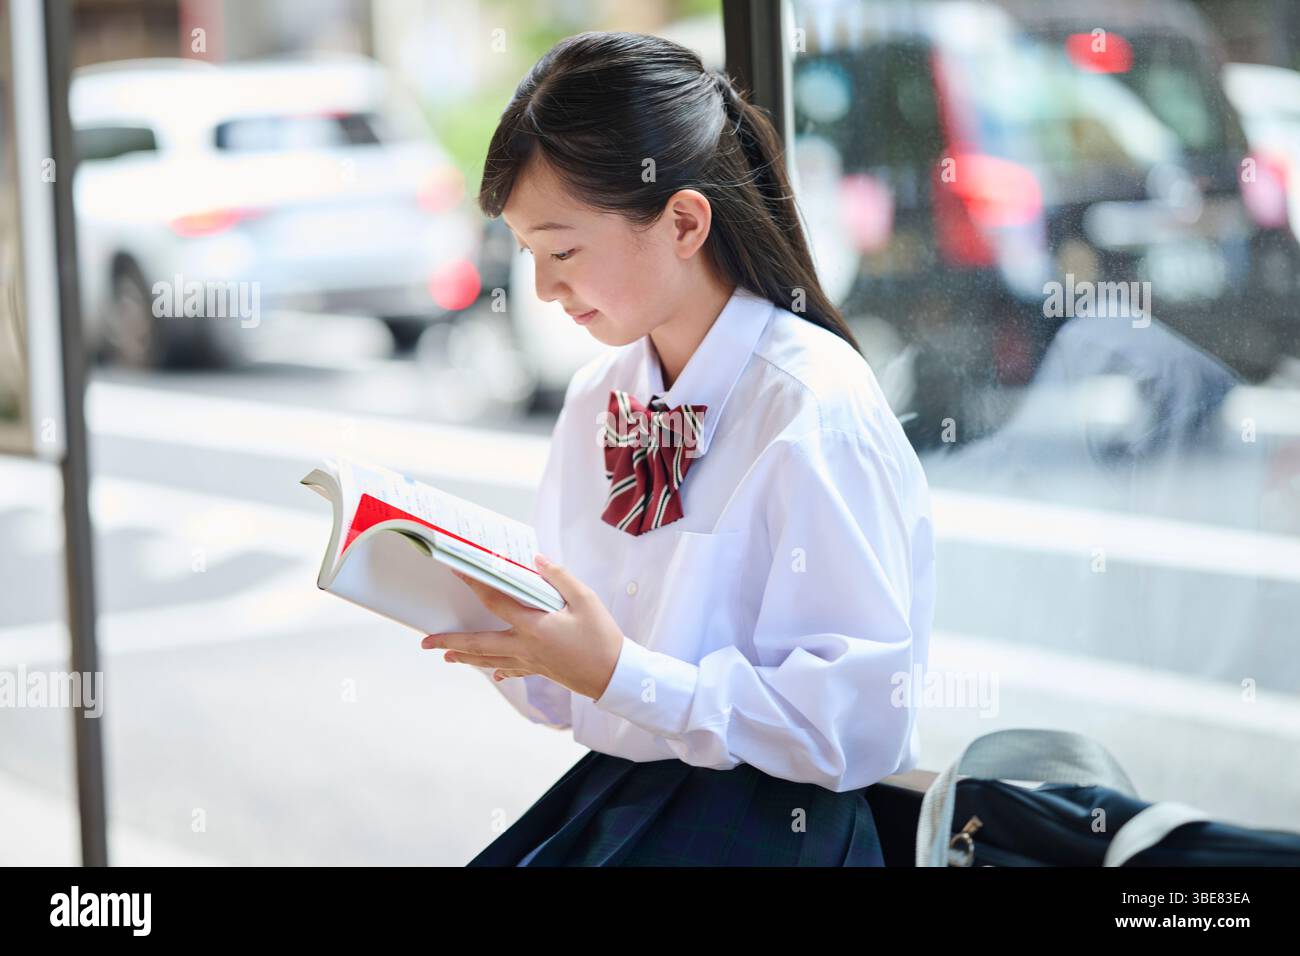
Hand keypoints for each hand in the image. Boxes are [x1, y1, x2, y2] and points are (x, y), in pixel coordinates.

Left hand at [421, 554, 624, 700]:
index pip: (495, 600)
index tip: (456, 570)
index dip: (474, 583)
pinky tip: (493, 673)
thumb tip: (536, 560)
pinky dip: (499, 670)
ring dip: (467, 657)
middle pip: (479, 644)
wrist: (614, 676)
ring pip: (491, 660)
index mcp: (533, 626)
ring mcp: (530, 662)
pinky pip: (512, 670)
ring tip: (447, 656)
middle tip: (426, 643)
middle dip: (451, 642)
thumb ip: (558, 578)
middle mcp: (525, 647)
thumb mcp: (585, 599)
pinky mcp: (540, 670)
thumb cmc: (602, 637)